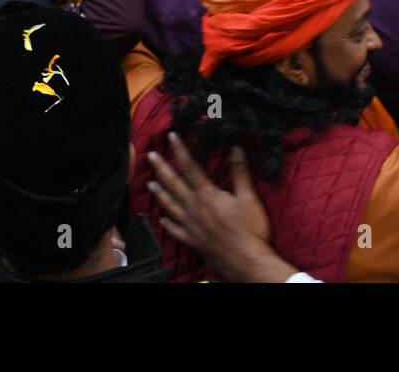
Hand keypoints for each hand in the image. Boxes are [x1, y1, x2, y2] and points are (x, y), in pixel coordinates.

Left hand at [147, 134, 296, 282]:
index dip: (181, 151)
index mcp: (207, 196)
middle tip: (150, 156)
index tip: (171, 137)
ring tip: (150, 183)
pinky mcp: (193, 241)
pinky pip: (175, 230)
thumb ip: (239, 172)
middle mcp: (194, 209)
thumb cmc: (249, 230)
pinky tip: (162, 219)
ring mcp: (191, 226)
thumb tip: (235, 147)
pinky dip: (167, 223)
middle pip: (175, 184)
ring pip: (170, 206)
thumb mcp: (248, 197)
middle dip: (162, 168)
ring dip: (160, 193)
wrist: (245, 262)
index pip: (191, 168)